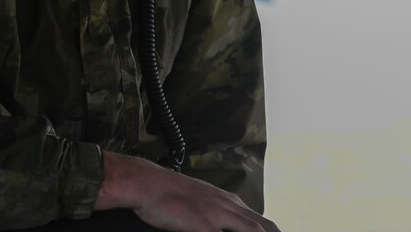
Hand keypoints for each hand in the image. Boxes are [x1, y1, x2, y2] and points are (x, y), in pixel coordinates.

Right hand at [94, 151, 280, 231]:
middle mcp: (229, 206)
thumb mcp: (199, 199)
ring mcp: (218, 215)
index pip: (262, 223)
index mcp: (229, 201)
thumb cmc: (167, 192)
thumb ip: (216, 212)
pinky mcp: (204, 225)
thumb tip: (222, 224)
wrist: (147, 182)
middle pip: (264, 228)